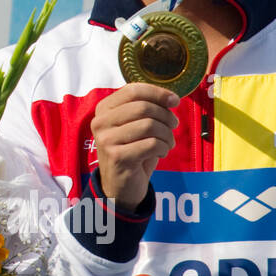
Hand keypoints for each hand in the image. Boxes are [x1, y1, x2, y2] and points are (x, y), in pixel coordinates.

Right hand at [89, 82, 179, 211]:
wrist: (120, 185)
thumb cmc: (132, 151)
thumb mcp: (135, 125)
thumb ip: (146, 108)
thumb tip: (171, 98)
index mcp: (104, 109)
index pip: (133, 90)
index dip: (158, 93)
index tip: (174, 101)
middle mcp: (101, 122)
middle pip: (143, 107)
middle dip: (166, 116)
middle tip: (173, 126)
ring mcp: (107, 140)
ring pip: (150, 125)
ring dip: (167, 135)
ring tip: (167, 143)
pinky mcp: (117, 157)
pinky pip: (152, 144)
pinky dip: (163, 148)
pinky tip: (160, 153)